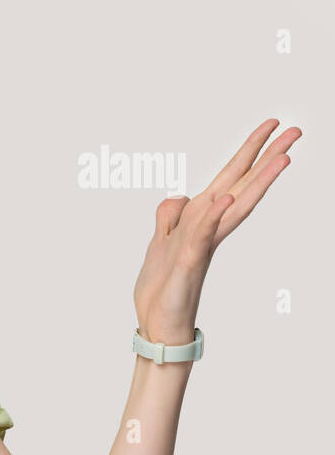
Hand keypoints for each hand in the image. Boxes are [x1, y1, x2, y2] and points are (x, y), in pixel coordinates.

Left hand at [132, 119, 300, 347]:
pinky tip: (224, 200)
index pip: (229, 182)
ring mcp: (200, 247)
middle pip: (241, 188)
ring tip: (283, 155)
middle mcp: (208, 232)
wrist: (158, 326)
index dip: (248, 155)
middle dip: (266, 158)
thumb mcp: (159, 243)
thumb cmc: (162, 289)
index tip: (271, 128)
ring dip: (256, 182)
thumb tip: (180, 196)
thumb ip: (169, 218)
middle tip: (296, 130)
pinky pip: (199, 237)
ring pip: (233, 208)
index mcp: (200, 223)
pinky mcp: (186, 265)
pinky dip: (211, 218)